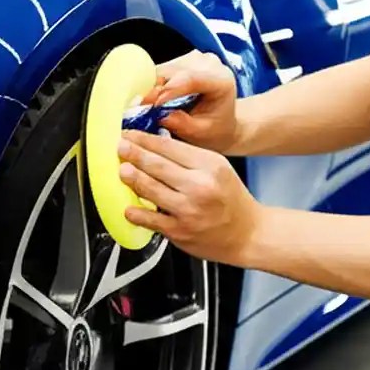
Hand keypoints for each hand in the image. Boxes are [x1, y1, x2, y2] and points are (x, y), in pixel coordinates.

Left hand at [117, 130, 260, 265]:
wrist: (249, 234)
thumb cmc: (231, 200)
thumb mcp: (218, 169)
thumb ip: (188, 158)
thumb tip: (153, 147)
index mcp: (209, 165)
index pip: (169, 147)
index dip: (144, 139)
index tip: (130, 134)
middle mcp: (199, 186)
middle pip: (157, 165)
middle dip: (133, 154)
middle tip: (120, 147)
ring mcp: (188, 210)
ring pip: (150, 189)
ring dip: (131, 178)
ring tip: (122, 170)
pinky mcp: (180, 232)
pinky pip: (151, 220)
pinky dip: (136, 213)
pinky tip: (128, 208)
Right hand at [142, 50, 238, 153]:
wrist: (221, 122)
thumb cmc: (214, 129)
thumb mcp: (201, 133)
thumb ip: (183, 124)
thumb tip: (159, 115)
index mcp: (221, 81)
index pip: (192, 79)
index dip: (169, 90)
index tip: (152, 106)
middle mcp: (209, 63)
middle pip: (174, 72)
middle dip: (155, 91)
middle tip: (143, 111)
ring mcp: (195, 58)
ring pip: (163, 70)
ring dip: (152, 88)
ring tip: (149, 107)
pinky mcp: (183, 59)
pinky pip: (161, 70)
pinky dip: (153, 85)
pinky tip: (153, 99)